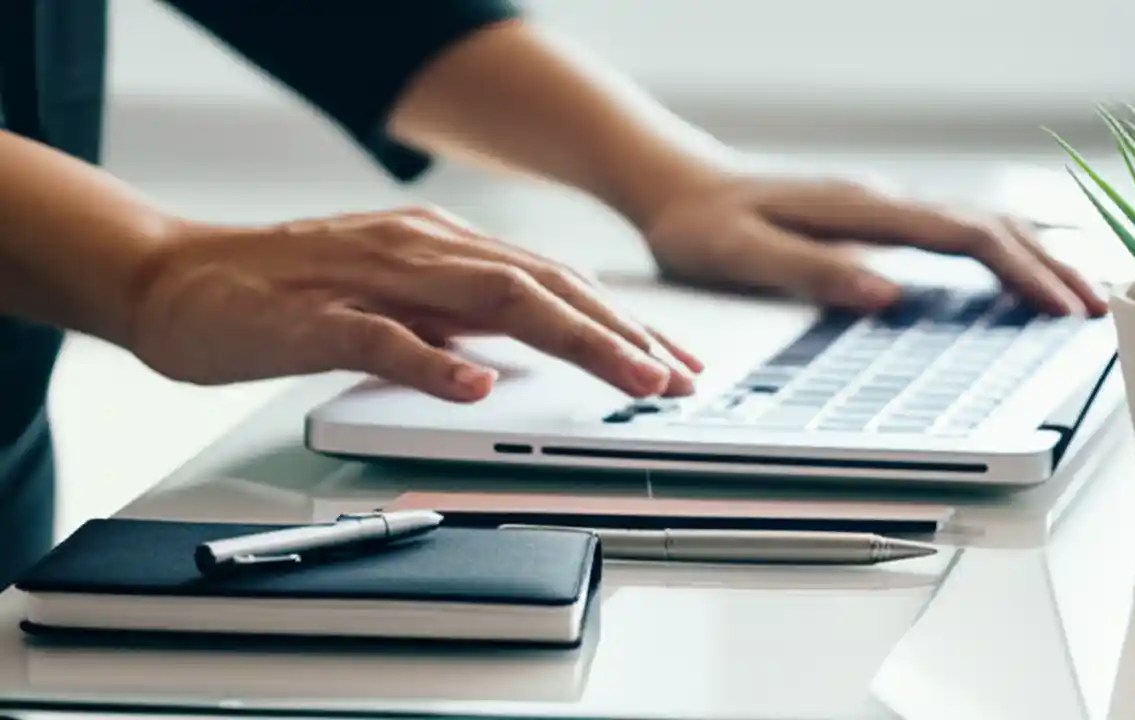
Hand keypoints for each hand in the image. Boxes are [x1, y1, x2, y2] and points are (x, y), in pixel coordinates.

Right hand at [125, 207, 700, 402]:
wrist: (174, 276)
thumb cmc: (285, 294)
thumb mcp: (392, 300)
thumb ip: (451, 320)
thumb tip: (517, 357)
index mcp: (443, 248)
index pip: (553, 281)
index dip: (620, 321)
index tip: (672, 360)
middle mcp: (423, 250)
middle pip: (543, 286)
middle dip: (621, 333)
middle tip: (678, 377)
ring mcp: (372, 277)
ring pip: (492, 299)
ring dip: (570, 337)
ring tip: (628, 374)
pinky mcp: (316, 315)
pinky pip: (384, 336)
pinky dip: (435, 360)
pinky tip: (477, 387)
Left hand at [642, 173, 1107, 315]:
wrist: (676, 186)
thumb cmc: (702, 226)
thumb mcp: (742, 255)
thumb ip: (813, 271)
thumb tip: (890, 293)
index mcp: (860, 208)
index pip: (962, 235)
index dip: (1020, 270)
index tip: (1062, 306)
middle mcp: (880, 199)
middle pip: (988, 226)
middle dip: (1048, 267)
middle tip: (1098, 311)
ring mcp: (880, 205)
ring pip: (978, 223)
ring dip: (1034, 256)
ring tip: (1081, 293)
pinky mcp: (873, 216)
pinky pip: (952, 229)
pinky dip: (1000, 247)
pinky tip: (1018, 264)